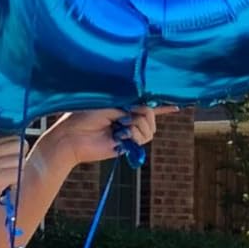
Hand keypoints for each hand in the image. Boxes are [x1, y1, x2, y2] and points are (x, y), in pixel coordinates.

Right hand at [0, 136, 29, 229]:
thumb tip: (22, 148)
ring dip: (16, 175)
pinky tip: (4, 191)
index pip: (14, 138)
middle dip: (19, 161)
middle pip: (19, 146)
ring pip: (20, 161)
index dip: (16, 153)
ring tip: (3, 186)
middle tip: (7, 177)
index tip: (7, 167)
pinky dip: (15, 184)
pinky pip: (17, 174)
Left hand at [38, 105, 158, 168]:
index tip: (176, 105)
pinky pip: (143, 138)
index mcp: (122, 104)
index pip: (145, 103)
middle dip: (144, 113)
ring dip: (139, 125)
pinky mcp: (127, 145)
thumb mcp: (109, 103)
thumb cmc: (84, 115)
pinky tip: (122, 135)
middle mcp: (127, 117)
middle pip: (151, 114)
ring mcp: (128, 131)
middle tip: (125, 116)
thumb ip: (129, 104)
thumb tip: (147, 108)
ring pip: (150, 127)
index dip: (161, 104)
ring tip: (121, 126)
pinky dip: (135, 134)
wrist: (72, 136)